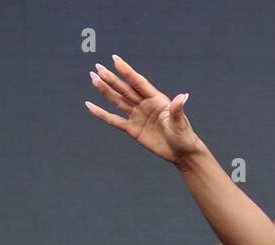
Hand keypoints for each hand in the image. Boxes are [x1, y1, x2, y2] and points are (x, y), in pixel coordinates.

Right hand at [84, 54, 201, 164]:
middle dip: (111, 78)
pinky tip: (90, 106)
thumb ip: (177, 110)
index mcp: (156, 99)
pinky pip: (114, 120)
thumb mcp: (180, 123)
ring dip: (105, 90)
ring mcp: (137, 116)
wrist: (182, 153)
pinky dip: (101, 114)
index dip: (127, 71)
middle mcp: (145, 105)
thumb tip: (182, 96)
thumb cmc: (184, 136)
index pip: (138, 83)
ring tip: (93, 78)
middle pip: (125, 89)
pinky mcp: (132, 129)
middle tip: (97, 67)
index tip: (115, 59)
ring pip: (118, 101)